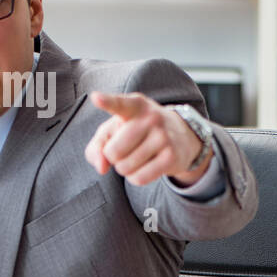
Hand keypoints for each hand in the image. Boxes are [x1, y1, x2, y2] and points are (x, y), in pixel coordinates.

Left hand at [84, 91, 209, 186]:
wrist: (180, 135)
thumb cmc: (136, 132)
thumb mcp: (114, 131)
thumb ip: (96, 148)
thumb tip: (102, 168)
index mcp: (134, 106)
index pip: (119, 104)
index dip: (106, 102)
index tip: (95, 97)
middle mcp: (150, 118)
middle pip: (113, 152)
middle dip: (113, 157)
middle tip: (127, 148)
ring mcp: (163, 137)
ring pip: (125, 168)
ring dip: (125, 168)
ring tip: (139, 155)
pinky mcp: (171, 157)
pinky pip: (139, 178)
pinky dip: (136, 178)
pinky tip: (146, 166)